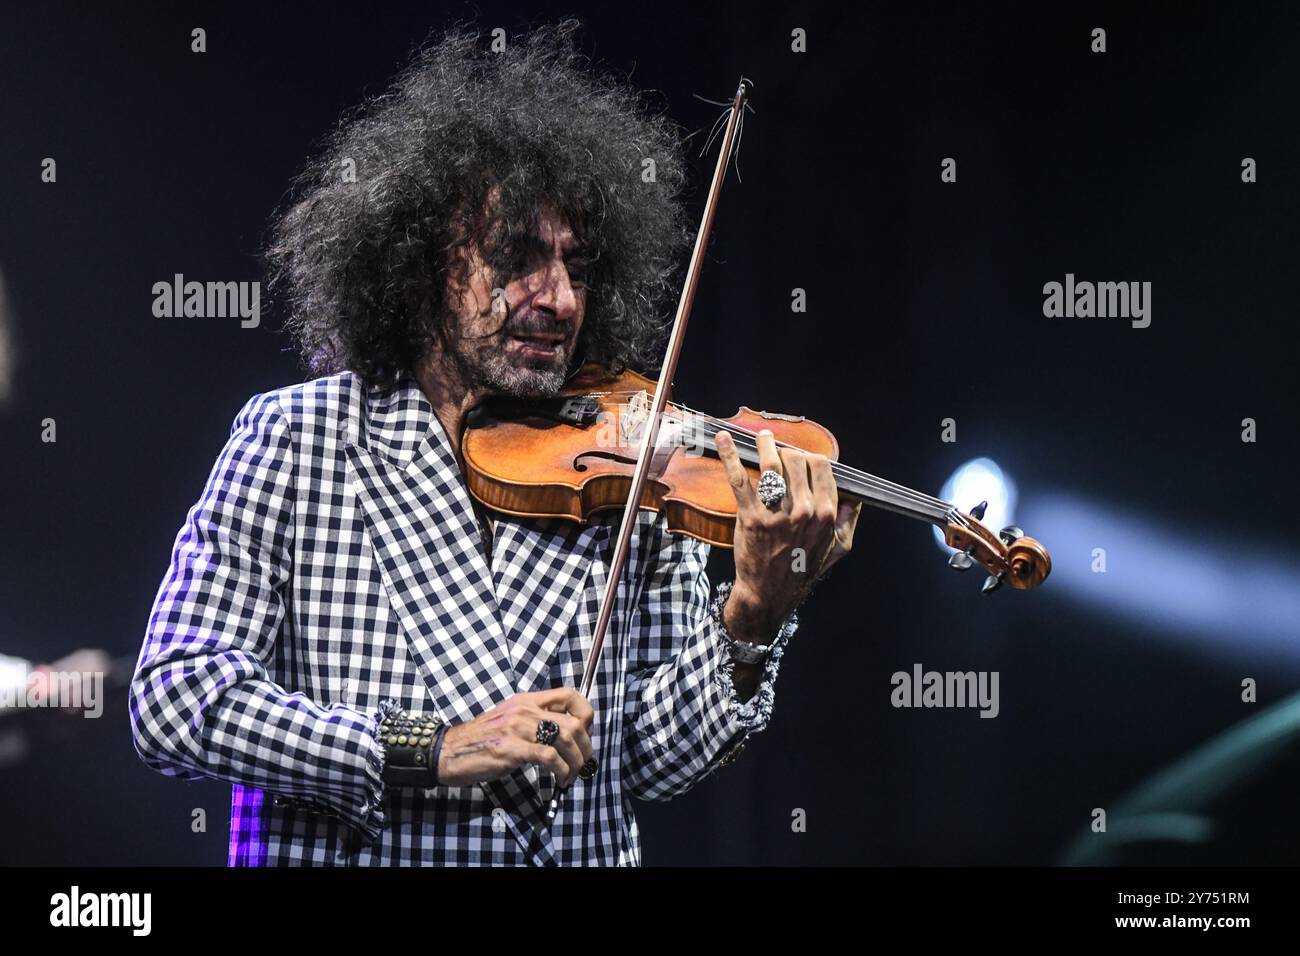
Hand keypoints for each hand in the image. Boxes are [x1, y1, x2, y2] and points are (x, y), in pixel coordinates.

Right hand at [436, 687, 594, 787]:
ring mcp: (517, 728)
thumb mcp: (509, 720)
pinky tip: (560, 780)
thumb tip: (566, 733)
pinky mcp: (511, 749)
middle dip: (586, 747)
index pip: (569, 694)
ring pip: (565, 739)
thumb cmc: (480, 740)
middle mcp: (524, 710)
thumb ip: (534, 720)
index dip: (586, 713)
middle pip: (573, 722)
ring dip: (576, 762)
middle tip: (583, 762)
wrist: (447, 751)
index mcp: (526, 700)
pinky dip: (562, 771)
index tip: (587, 733)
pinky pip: (549, 757)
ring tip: (572, 775)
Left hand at [715, 428, 861, 635]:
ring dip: (765, 444)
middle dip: (788, 452)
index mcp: (826, 513)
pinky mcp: (751, 516)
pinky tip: (722, 439)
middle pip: (796, 460)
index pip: (821, 466)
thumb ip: (849, 519)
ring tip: (761, 437)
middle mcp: (804, 510)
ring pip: (772, 464)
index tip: (800, 459)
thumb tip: (853, 495)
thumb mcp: (839, 548)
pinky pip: (739, 478)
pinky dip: (730, 455)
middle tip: (778, 451)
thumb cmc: (804, 569)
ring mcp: (776, 513)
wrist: (770, 594)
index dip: (809, 458)